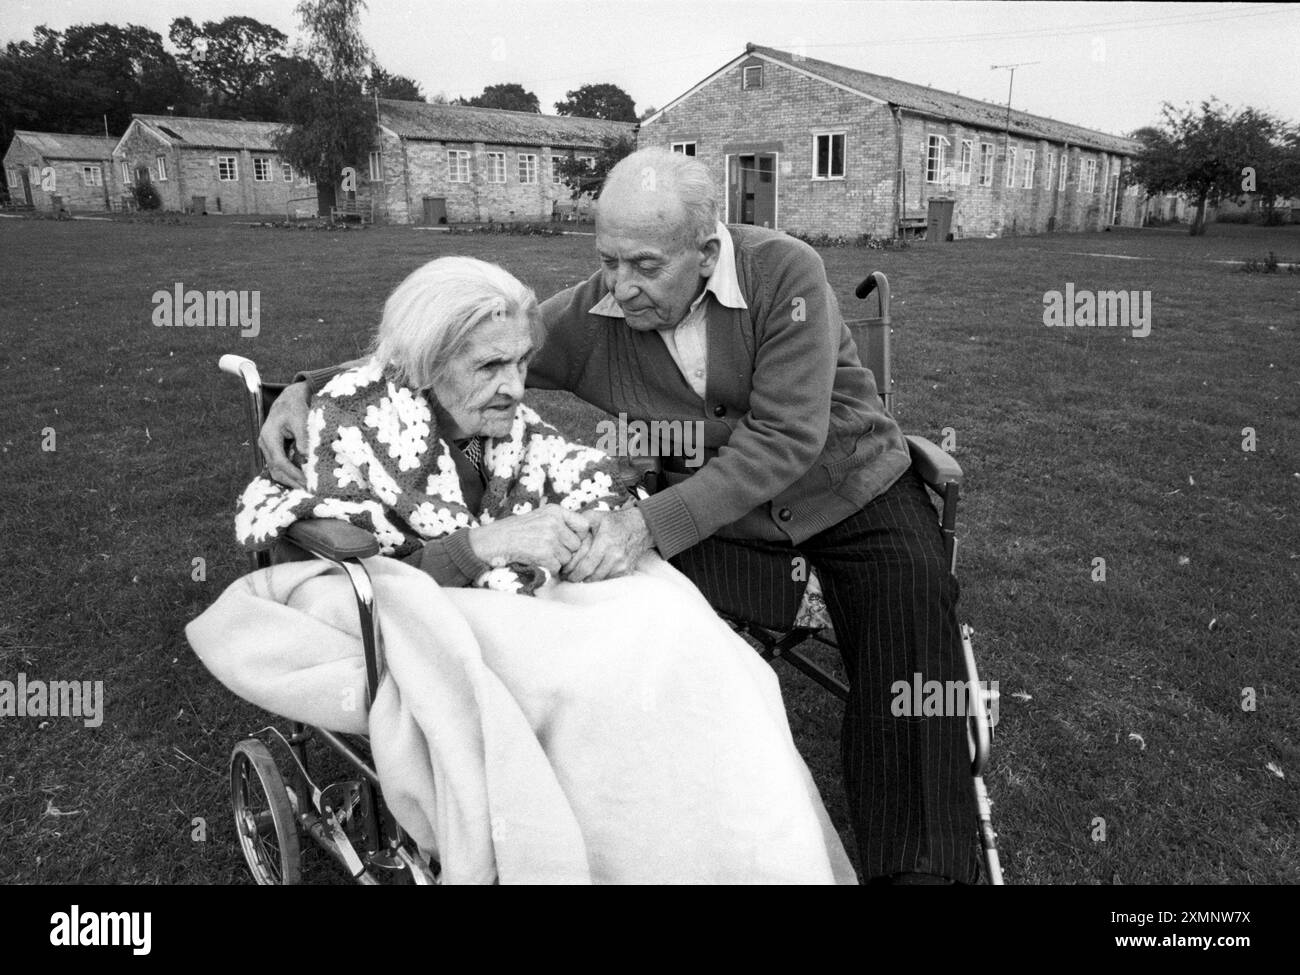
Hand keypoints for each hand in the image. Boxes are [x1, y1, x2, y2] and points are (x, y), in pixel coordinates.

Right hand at [259, 381, 311, 487]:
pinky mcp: (273, 450)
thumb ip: (303, 438)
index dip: (293, 473)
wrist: (288, 399)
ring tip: (306, 488)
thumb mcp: (301, 419)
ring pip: (276, 470)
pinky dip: (290, 474)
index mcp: (269, 436)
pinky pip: (279, 466)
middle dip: (291, 481)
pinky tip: (302, 480)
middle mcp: (265, 444)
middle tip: (308, 490)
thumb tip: (307, 457)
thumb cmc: (295, 407)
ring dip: (290, 480)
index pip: (279, 461)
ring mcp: (267, 448)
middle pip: (275, 469)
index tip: (306, 481)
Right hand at [468, 504, 590, 575]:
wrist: (491, 541)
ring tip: (539, 555)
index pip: (584, 525)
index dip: (579, 537)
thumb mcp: (539, 517)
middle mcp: (554, 522)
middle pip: (577, 545)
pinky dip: (548, 569)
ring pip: (567, 559)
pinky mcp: (543, 553)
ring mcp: (549, 537)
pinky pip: (556, 567)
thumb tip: (583, 538)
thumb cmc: (515, 531)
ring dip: (556, 562)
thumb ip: (559, 523)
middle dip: (566, 552)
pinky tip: (535, 561)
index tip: (569, 542)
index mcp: (555, 511)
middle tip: (549, 551)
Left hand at [562, 505, 653, 582]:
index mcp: (605, 541)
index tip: (564, 572)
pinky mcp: (626, 570)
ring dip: (586, 579)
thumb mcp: (594, 517)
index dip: (573, 571)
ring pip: (598, 580)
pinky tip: (590, 573)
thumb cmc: (614, 522)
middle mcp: (615, 555)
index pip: (586, 565)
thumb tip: (561, 533)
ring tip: (576, 575)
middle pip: (591, 575)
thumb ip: (577, 524)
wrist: (639, 527)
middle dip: (576, 578)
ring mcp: (622, 564)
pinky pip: (607, 580)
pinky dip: (598, 578)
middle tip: (567, 577)